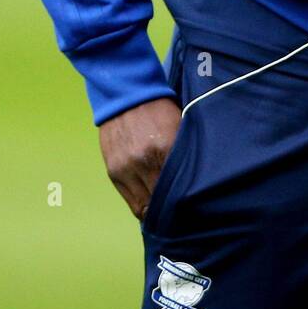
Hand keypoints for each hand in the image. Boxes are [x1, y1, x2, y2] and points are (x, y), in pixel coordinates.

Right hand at [98, 96, 181, 220]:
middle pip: (160, 201)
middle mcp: (144, 161)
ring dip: (154, 211)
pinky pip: (128, 199)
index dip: (183, 203)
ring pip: (142, 206)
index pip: (177, 188)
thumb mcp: (178, 125)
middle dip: (170, 210)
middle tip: (180, 213)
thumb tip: (195, 178)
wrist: (125, 95)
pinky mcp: (113, 171)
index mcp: (165, 147)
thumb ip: (184, 152)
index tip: (190, 207)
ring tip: (164, 212)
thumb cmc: (158, 109)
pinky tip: (149, 204)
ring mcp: (126, 167)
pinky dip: (140, 204)